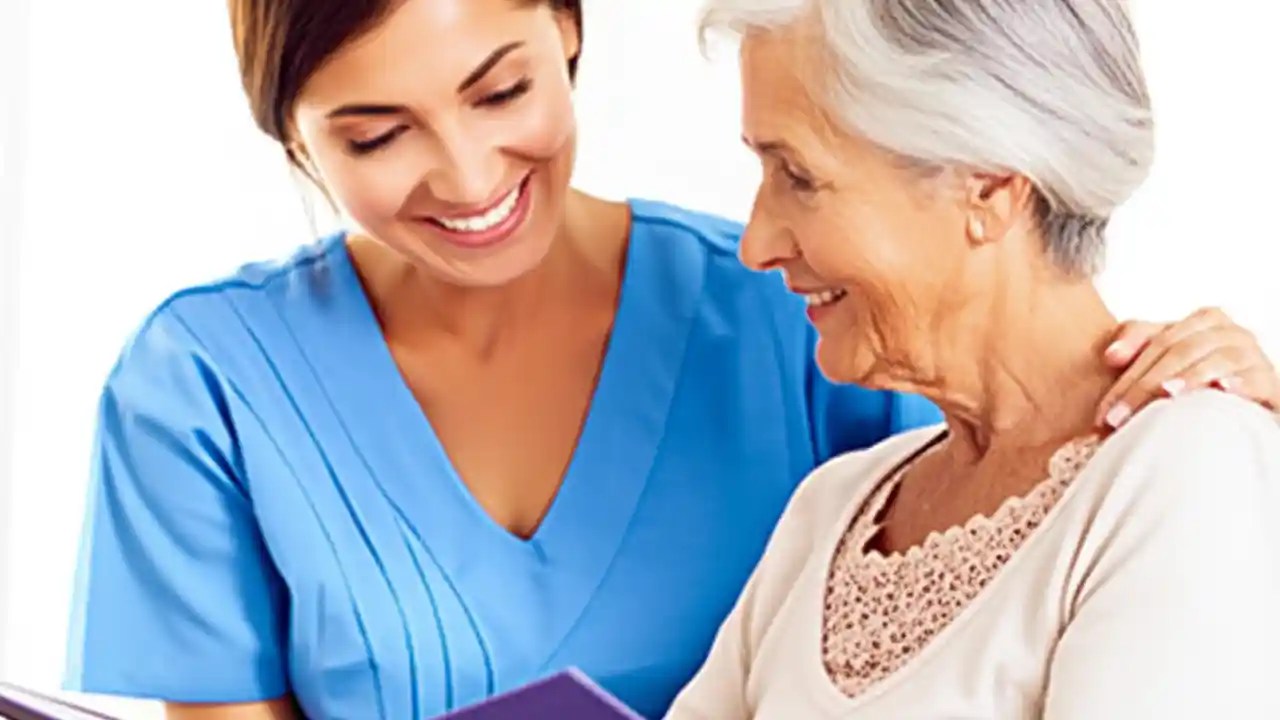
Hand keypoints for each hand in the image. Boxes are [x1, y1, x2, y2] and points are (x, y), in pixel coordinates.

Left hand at [1096, 307, 1279, 427]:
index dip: (1127, 374)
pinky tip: (1223, 390)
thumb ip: (1136, 343)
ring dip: (1188, 378)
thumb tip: (1110, 356)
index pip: (1157, 342)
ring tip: (1166, 395)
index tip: (1104, 410)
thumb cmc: (1201, 375)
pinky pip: (1255, 378)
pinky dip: (1237, 383)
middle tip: (1119, 419)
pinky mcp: (1269, 380)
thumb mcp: (1168, 356)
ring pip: (1215, 359)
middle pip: (1179, 351)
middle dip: (1144, 386)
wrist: (1250, 396)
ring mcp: (1252, 354)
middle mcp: (1229, 332)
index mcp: (1203, 320)